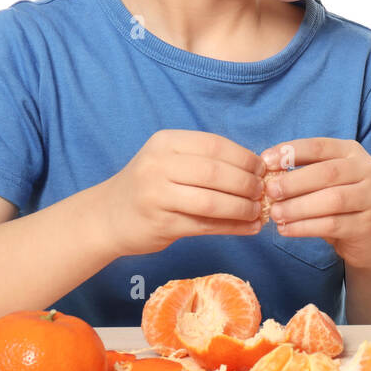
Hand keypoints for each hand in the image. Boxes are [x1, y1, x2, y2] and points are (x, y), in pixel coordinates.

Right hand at [96, 129, 265, 256]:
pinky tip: (249, 228)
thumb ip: (205, 160)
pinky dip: (233, 227)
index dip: (244, 158)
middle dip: (247, 183)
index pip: (215, 145)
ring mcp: (158, 196)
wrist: (107, 216)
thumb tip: (257, 168)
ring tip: (258, 211)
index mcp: (166, 143)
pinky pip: (205, 226)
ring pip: (212, 202)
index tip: (261, 169)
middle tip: (262, 192)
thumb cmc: (149, 185)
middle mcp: (158, 166)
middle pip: (216, 173)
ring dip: (242, 208)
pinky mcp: (161, 224)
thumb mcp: (169, 160)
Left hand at [260, 138, 370, 269]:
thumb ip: (305, 173)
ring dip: (298, 207)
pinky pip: (332, 225)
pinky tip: (286, 229)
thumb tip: (267, 173)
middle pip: (327, 173)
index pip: (320, 146)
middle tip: (269, 191)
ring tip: (275, 214)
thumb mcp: (327, 181)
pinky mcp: (369, 224)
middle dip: (294, 182)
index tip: (265, 161)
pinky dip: (305, 227)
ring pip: (331, 200)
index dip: (291, 152)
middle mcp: (368, 171)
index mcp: (353, 152)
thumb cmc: (341, 203)